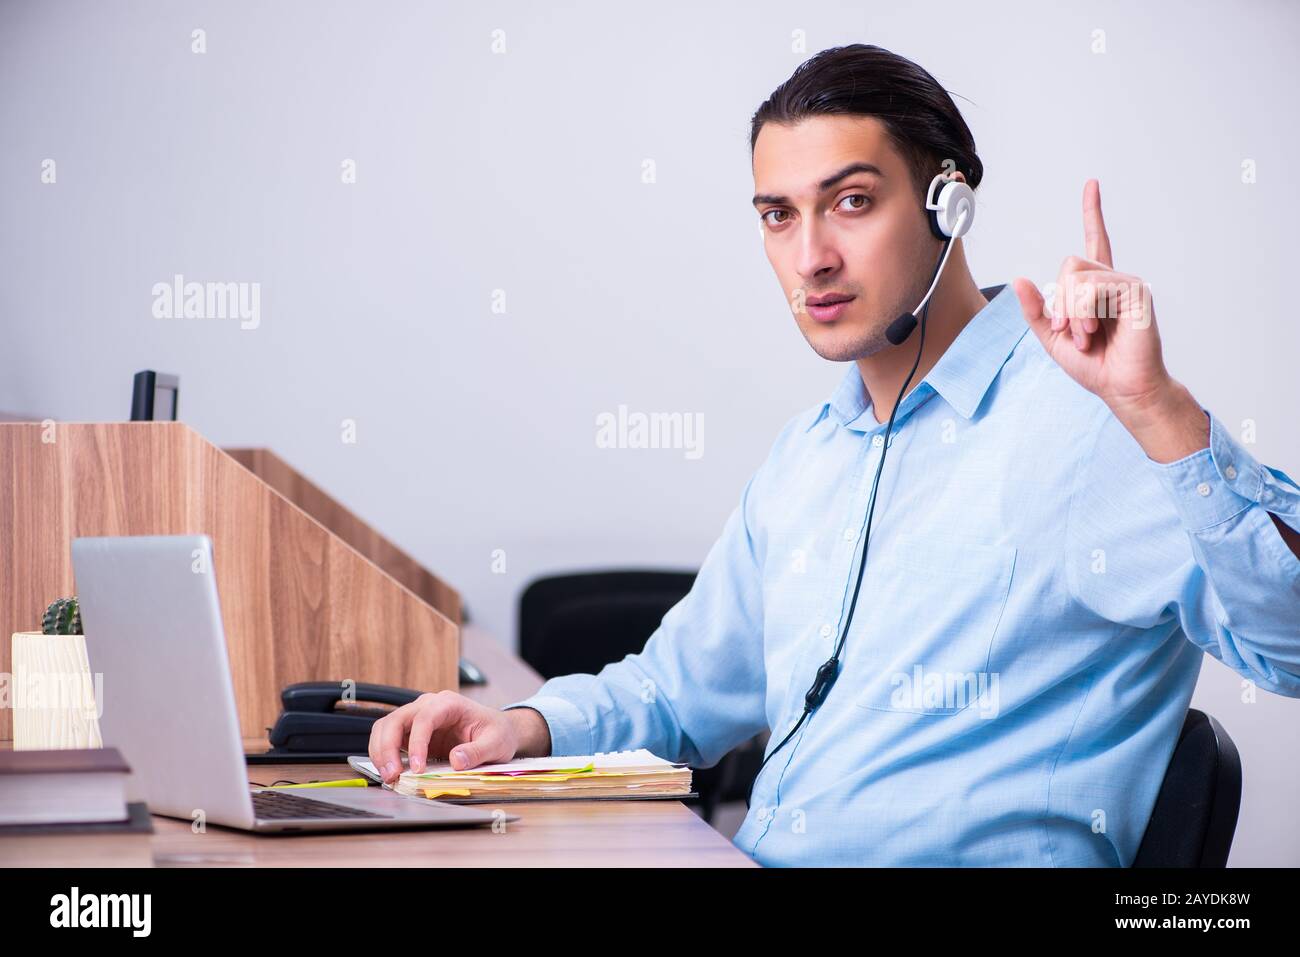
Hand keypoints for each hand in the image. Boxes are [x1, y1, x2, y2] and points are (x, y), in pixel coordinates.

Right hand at [367, 691, 549, 783]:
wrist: (497, 730)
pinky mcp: (413, 731)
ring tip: (388, 776)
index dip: (417, 743)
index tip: (417, 768)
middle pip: (397, 719)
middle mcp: (429, 705)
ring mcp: (418, 717)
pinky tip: (390, 771)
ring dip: (381, 751)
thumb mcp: (496, 743)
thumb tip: (456, 761)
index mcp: (449, 703)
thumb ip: (478, 752)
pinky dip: (384, 754)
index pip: (424, 718)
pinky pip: (390, 737)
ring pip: (387, 726)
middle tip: (392, 775)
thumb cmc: (497, 732)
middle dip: (388, 747)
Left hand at [1012, 179, 1170, 418]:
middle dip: (1060, 303)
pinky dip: (1085, 311)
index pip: (1094, 242)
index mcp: (1095, 288)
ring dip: (1071, 311)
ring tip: (1087, 335)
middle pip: (1068, 265)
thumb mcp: (1052, 338)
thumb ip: (1035, 311)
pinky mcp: (1136, 291)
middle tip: (1071, 332)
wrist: (1122, 387)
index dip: (1093, 212)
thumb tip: (1019, 280)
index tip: (1092, 184)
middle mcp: (1112, 280)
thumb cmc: (1095, 365)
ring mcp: (1126, 283)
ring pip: (1077, 276)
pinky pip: (1094, 286)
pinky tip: (1096, 330)